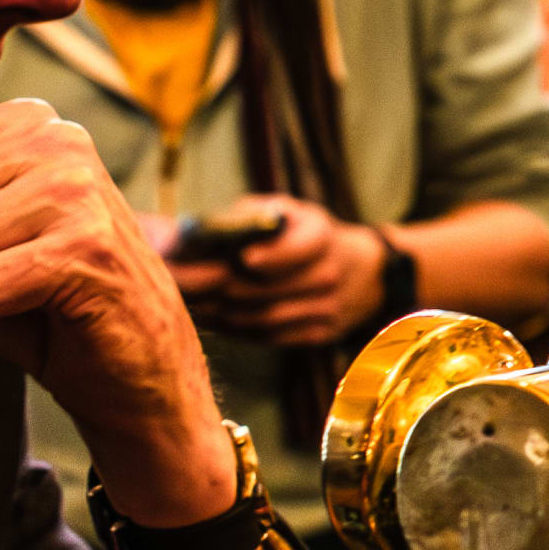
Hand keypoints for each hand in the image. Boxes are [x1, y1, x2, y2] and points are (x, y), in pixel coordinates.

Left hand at [195, 194, 392, 347]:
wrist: (364, 273)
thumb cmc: (306, 235)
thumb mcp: (288, 212)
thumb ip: (250, 216)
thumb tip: (202, 231)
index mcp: (323, 237)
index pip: (298, 249)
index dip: (268, 257)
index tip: (240, 258)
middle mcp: (330, 275)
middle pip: (268, 290)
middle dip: (222, 290)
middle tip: (185, 288)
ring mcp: (328, 309)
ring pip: (264, 318)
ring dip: (223, 314)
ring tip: (191, 306)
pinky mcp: (320, 335)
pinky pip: (270, 337)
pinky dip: (238, 331)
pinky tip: (215, 320)